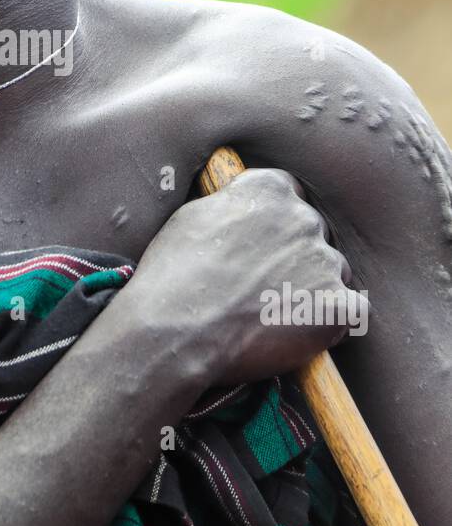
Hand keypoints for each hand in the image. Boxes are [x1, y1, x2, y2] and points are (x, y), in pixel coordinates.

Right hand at [120, 167, 366, 388]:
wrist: (175, 330)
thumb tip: (244, 210)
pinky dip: (333, 325)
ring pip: (334, 274)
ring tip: (273, 318)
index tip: (265, 250)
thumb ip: (232, 206)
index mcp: (269, 189)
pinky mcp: (338, 306)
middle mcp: (304, 218)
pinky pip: (353, 313)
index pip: (293, 199)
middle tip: (265, 291)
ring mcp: (324, 262)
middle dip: (298, 260)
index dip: (279, 228)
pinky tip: (298, 335)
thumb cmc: (173, 277)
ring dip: (314, 293)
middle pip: (315, 237)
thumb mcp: (193, 218)